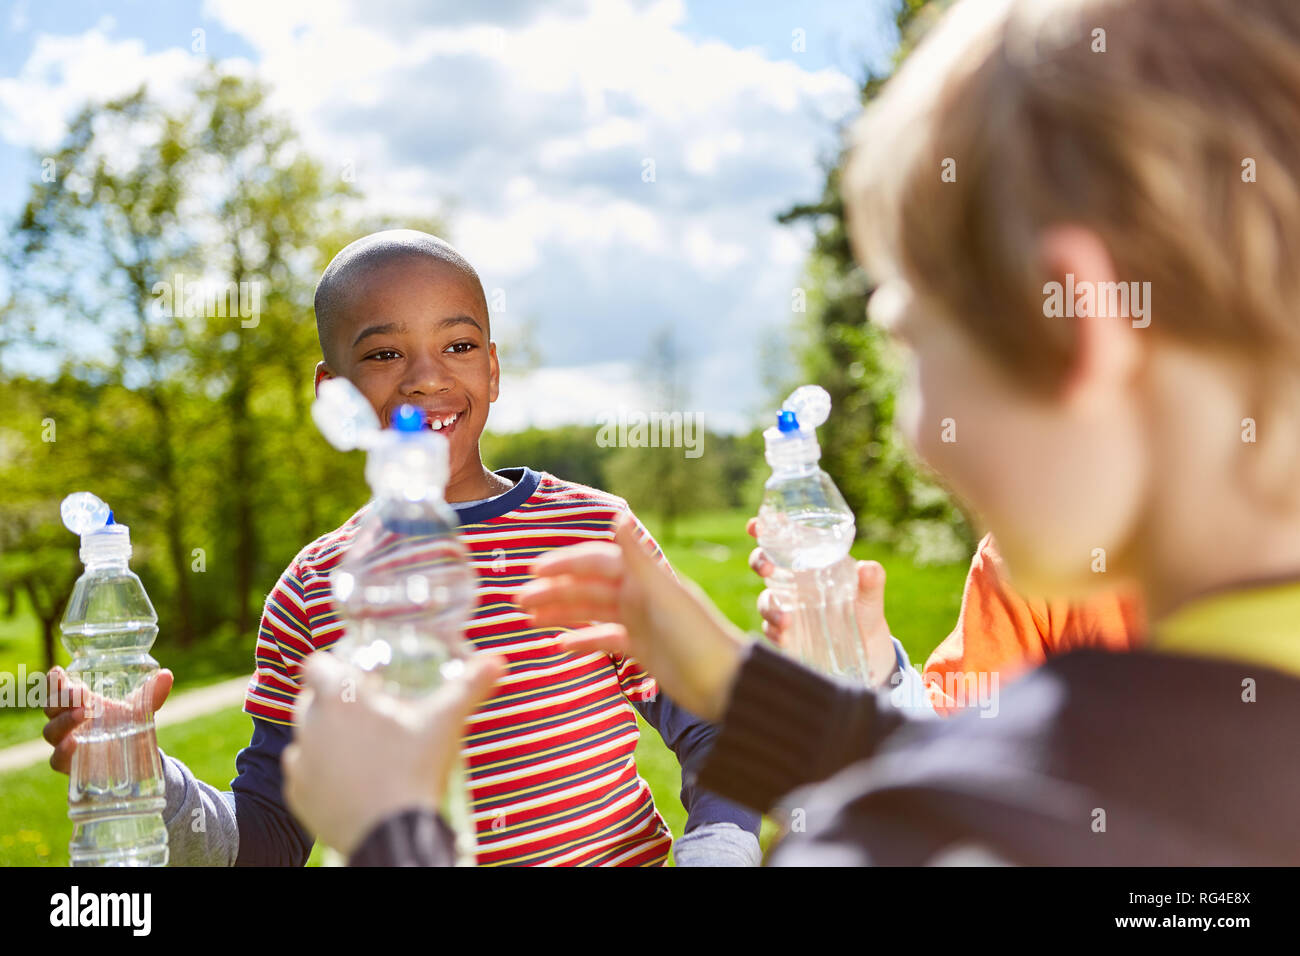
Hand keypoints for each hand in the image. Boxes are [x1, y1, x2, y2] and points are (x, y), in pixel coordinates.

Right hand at [42, 665, 172, 774]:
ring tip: (83, 713)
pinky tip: (75, 742)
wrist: (134, 756)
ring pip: (51, 731)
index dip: (53, 681)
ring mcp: (65, 742)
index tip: (58, 671)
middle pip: (50, 708)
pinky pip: (56, 759)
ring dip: (64, 721)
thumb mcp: (140, 707)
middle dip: (62, 698)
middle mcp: (65, 720)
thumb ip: (152, 693)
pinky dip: (63, 751)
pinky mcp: (69, 764)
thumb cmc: (127, 723)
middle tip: (82, 692)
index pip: (56, 689)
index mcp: (76, 702)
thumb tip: (167, 675)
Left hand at [283, 650, 504, 857]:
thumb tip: (499, 660)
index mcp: (339, 698)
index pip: (316, 664)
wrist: (393, 836)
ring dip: (325, 738)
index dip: (333, 665)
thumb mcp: (446, 722)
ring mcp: (301, 764)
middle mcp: (310, 726)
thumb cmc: (415, 771)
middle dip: (332, 701)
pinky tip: (350, 780)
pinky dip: (321, 774)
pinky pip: (303, 776)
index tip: (356, 674)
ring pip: (305, 738)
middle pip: (309, 699)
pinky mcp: (298, 797)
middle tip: (367, 712)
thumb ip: (470, 686)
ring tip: (360, 749)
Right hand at [518, 515, 746, 722]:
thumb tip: (618, 516)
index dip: (566, 563)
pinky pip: (605, 640)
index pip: (598, 561)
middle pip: (589, 587)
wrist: (728, 684)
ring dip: (561, 613)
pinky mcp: (642, 648)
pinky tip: (557, 648)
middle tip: (518, 600)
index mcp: (646, 577)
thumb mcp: (666, 597)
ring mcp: (639, 621)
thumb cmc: (699, 637)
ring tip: (528, 620)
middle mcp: (640, 595)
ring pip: (592, 612)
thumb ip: (640, 559)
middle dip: (554, 591)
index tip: (535, 569)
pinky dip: (582, 641)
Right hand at [746, 517, 898, 686]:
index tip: (755, 525)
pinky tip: (785, 634)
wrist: (865, 646)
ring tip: (786, 620)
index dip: (764, 529)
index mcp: (809, 562)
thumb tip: (868, 568)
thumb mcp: (870, 594)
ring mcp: (786, 606)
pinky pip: (771, 628)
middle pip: (764, 563)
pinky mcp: (785, 632)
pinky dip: (775, 630)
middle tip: (766, 568)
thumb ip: (872, 580)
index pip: (781, 540)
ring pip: (765, 600)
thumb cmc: (864, 610)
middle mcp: (793, 582)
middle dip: (759, 561)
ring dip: (769, 606)